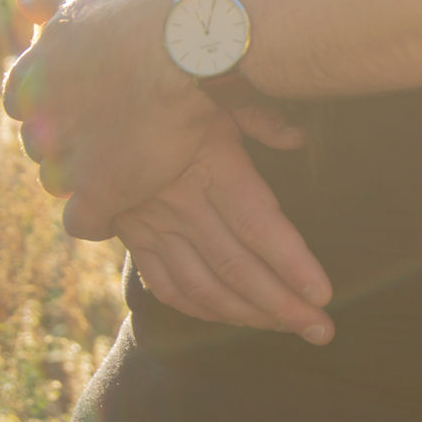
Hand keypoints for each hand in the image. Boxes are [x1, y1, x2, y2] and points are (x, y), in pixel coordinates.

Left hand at [6, 0, 204, 230]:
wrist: (181, 45)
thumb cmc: (144, 15)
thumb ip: (48, 0)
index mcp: (33, 77)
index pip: (23, 102)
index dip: (54, 105)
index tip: (83, 103)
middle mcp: (42, 120)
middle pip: (41, 143)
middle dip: (67, 141)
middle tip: (106, 134)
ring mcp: (69, 158)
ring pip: (58, 181)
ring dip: (81, 177)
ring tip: (116, 169)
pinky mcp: (101, 190)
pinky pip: (83, 221)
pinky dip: (97, 219)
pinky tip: (118, 210)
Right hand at [115, 113, 334, 341]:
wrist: (97, 93)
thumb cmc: (172, 91)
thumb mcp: (219, 93)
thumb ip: (262, 117)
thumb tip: (298, 139)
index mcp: (211, 165)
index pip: (259, 225)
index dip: (292, 263)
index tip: (323, 294)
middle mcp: (180, 202)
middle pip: (237, 267)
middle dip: (283, 305)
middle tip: (321, 330)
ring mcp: (151, 225)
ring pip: (202, 286)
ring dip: (246, 315)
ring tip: (288, 328)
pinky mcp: (131, 237)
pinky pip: (165, 285)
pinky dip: (200, 309)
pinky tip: (231, 320)